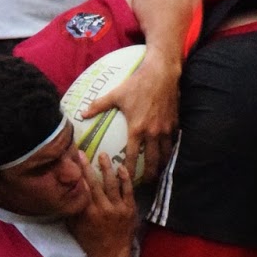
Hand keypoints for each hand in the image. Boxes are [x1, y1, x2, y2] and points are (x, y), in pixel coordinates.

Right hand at [66, 152, 137, 256]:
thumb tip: (64, 191)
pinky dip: (125, 179)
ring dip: (107, 168)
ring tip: (103, 155)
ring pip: (111, 183)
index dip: (76, 173)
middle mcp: (101, 208)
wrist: (111, 256)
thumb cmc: (89, 241)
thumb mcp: (74, 226)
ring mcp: (117, 209)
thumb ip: (71, 208)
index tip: (71, 160)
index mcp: (86, 212)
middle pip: (93, 182)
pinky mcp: (130, 210)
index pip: (80, 187)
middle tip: (82, 153)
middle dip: (87, 166)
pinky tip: (122, 168)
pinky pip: (128, 191)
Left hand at [83, 51, 178, 179]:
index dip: (130, 170)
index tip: (127, 179)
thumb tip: (82, 114)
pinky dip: (171, 150)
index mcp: (137, 128)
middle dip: (150, 174)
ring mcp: (166, 129)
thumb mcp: (116, 94)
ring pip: (166, 154)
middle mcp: (153, 132)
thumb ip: (98, 105)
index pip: (133, 156)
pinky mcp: (175, 122)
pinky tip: (168, 155)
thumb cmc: (137, 83)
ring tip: (159, 174)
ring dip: (162, 165)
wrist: (162, 72)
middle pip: (153, 160)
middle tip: (146, 184)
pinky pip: (173, 141)